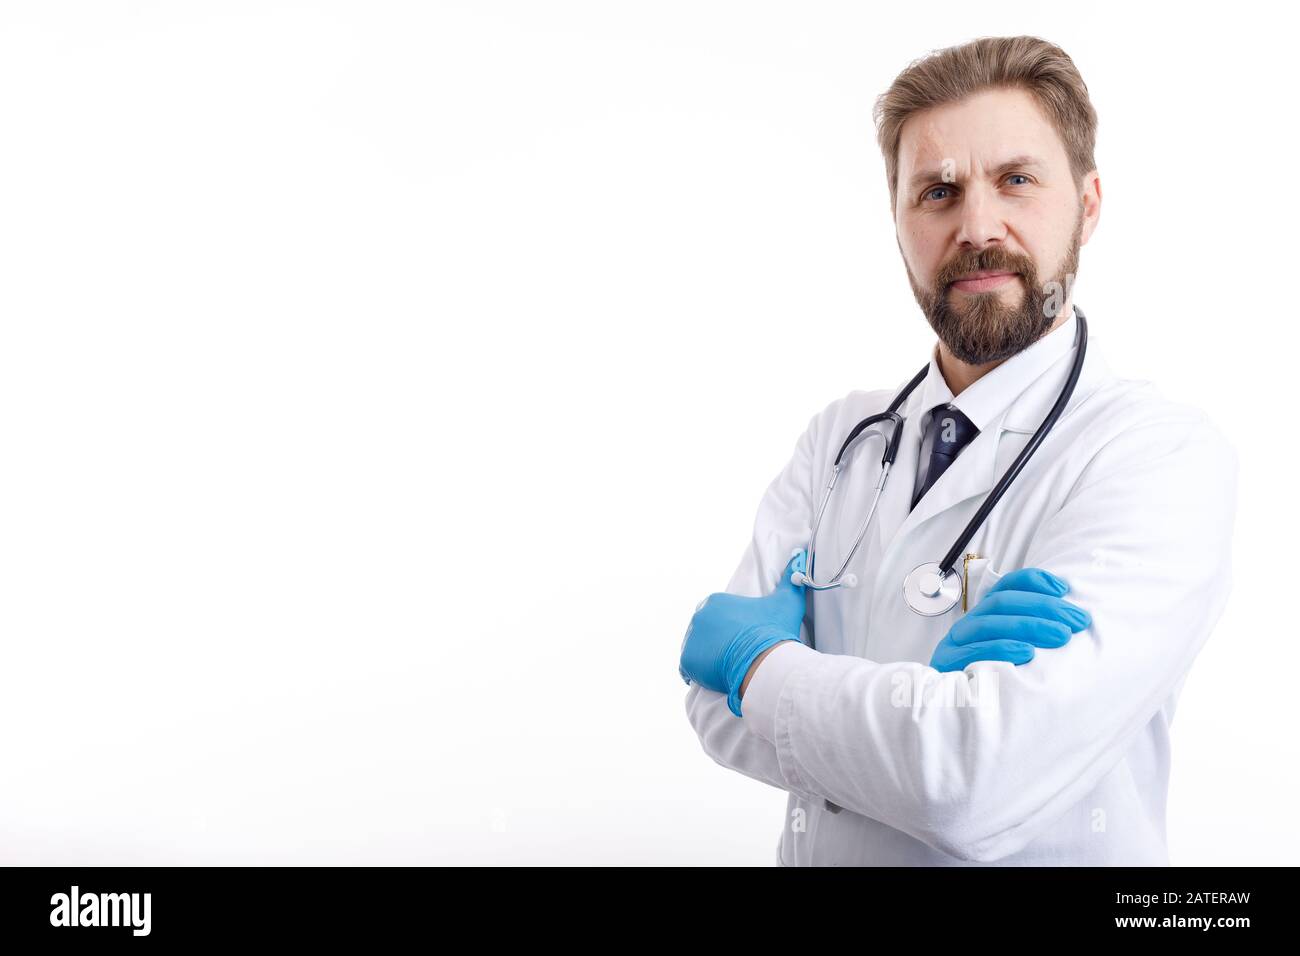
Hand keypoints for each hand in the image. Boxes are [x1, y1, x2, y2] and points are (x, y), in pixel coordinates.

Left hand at [680, 550, 807, 716]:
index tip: (747, 637)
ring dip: (709, 656)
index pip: (720, 615)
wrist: (765, 662)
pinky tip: (716, 675)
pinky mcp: (686, 661)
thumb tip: (800, 557)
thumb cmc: (775, 630)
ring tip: (731, 665)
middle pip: (708, 631)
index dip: (734, 628)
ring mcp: (690, 639)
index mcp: (716, 600)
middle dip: (720, 641)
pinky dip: (699, 672)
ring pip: (698, 649)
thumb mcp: (788, 600)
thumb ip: (792, 578)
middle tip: (740, 653)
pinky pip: (689, 668)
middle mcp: (699, 616)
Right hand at [929, 567, 1090, 671]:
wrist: (971, 724)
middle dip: (1043, 607)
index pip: (1005, 587)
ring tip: (1061, 635)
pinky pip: (973, 652)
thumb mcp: (1024, 656)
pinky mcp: (948, 666)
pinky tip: (1028, 653)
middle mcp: (969, 626)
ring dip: (1029, 626)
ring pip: (988, 623)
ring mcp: (955, 645)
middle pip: (1001, 602)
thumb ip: (1038, 636)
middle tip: (1077, 620)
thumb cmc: (1004, 687)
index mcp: (985, 618)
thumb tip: (1072, 619)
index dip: (1033, 581)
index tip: (1063, 590)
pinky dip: (1002, 648)